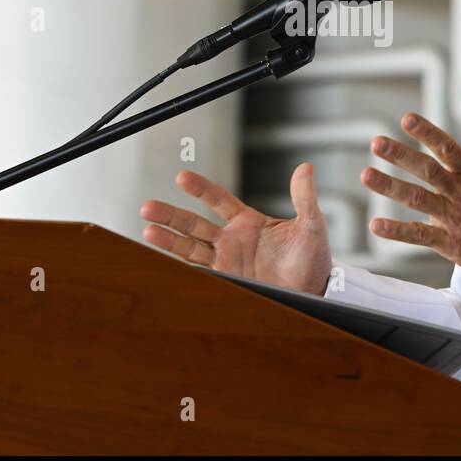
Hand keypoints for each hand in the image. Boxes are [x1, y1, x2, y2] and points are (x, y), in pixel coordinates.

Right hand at [139, 162, 333, 295]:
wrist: (314, 292)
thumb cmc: (314, 258)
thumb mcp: (311, 224)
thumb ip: (304, 197)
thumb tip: (305, 168)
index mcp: (249, 221)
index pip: (218, 200)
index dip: (200, 189)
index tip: (181, 177)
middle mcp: (232, 239)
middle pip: (194, 222)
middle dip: (171, 215)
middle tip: (148, 207)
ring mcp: (227, 260)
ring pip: (190, 246)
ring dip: (168, 239)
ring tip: (146, 230)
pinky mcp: (227, 280)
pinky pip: (198, 271)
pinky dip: (179, 267)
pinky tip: (161, 261)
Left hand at [360, 114, 460, 290]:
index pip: (447, 147)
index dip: (426, 132)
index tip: (406, 119)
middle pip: (426, 169)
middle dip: (400, 154)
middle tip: (377, 142)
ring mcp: (455, 218)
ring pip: (417, 198)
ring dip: (390, 186)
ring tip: (367, 174)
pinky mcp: (452, 243)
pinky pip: (419, 236)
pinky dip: (397, 231)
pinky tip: (376, 225)